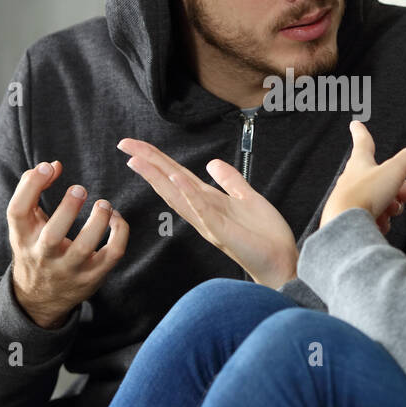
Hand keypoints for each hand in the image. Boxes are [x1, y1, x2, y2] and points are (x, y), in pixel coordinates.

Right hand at [6, 160, 128, 328]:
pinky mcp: (92, 276)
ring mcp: (69, 269)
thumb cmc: (36, 249)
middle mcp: (43, 255)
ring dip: (98, 222)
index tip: (47, 167)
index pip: (17, 212)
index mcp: (23, 238)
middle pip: (52, 235)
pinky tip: (116, 219)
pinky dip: (120, 233)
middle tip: (80, 189)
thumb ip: (33, 191)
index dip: (30, 186)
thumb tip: (54, 165)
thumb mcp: (26, 224)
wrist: (40, 298)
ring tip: (103, 204)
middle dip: (68, 210)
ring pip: (85, 247)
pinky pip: (112, 255)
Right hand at [117, 138, 298, 289]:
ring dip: (158, 177)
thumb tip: (212, 163)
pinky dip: (189, 194)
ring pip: (178, 197)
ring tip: (138, 160)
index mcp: (207, 202)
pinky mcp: (222, 232)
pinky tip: (176, 179)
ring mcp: (209, 222)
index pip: (176, 176)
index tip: (136, 145)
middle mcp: (202, 212)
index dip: (157, 160)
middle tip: (124, 144)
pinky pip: (202, 211)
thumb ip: (230, 181)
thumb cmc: (263, 236)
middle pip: (169, 183)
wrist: (281, 261)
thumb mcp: (246, 199)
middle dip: (148, 163)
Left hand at [320, 120, 405, 232]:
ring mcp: (351, 200)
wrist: (346, 226)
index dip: (361, 132)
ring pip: (380, 200)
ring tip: (389, 211)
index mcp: (360, 163)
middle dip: (398, 188)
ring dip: (391, 206)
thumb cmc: (364, 195)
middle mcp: (353, 180)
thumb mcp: (393, 171)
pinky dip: (381, 221)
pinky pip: (374, 218)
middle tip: (405, 195)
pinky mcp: (351, 219)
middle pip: (381, 178)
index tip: (355, 124)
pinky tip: (379, 223)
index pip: (363, 143)